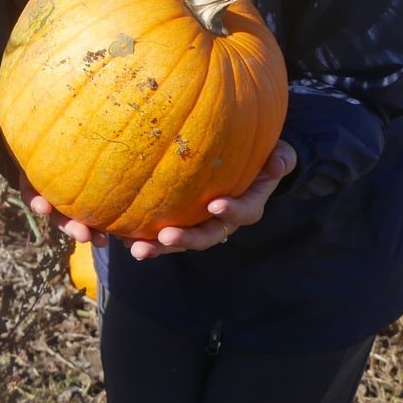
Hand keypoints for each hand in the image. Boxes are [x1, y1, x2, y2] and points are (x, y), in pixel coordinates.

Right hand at [0, 101, 106, 246]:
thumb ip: (7, 115)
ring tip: (102, 240)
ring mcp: (77, 198)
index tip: (43, 206)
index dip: (36, 201)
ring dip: (90, 232)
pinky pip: (106, 215)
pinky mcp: (100, 198)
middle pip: (59, 214)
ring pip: (81, 220)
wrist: (81, 120)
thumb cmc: (46, 120)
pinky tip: (130, 234)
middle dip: (68, 226)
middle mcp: (56, 193)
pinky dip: (116, 226)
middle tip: (82, 234)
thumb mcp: (27, 117)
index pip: (32, 193)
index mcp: (37, 177)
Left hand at [126, 140, 297, 260]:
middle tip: (165, 237)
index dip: (231, 211)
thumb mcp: (278, 153)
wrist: (243, 159)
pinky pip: (162, 231)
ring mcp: (200, 223)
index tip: (215, 204)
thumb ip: (281, 159)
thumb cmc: (262, 155)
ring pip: (181, 240)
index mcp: (248, 206)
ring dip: (159, 247)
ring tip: (136, 249)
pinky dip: (144, 236)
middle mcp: (223, 220)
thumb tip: (277, 165)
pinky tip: (122, 238)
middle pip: (206, 236)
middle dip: (186, 239)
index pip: (243, 213)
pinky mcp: (180, 219)